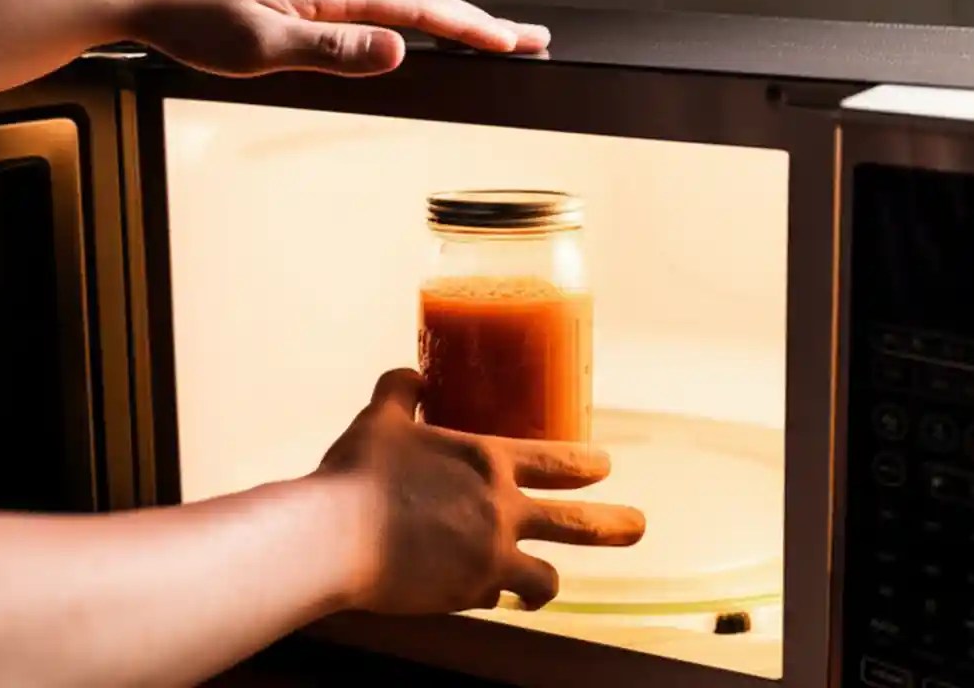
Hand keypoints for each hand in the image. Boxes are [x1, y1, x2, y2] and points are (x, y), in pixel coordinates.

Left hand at [126, 0, 550, 77]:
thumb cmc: (195, 17)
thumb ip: (333, 49)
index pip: (422, 8)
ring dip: (453, 16)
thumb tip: (397, 49)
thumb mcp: (264, 43)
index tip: (517, 41)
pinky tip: (420, 23)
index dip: (475, 27)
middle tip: (530, 38)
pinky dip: (415, 12)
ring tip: (490, 34)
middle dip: (482, 21)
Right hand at [311, 369, 644, 613]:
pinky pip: (496, 598)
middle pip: (579, 522)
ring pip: (547, 577)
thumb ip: (401, 392)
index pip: (558, 461)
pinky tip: (482, 595)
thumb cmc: (358, 473)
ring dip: (546, 581)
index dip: (586, 464)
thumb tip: (411, 375)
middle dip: (616, 525)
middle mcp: (503, 510)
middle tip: (639, 527)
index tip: (605, 466)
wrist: (335, 536)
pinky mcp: (469, 594)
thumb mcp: (381, 418)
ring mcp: (492, 556)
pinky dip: (492, 596)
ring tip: (544, 587)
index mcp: (489, 461)